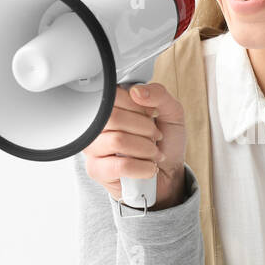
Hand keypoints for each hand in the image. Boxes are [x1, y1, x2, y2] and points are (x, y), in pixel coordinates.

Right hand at [84, 82, 186, 209]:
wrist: (168, 173)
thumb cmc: (165, 141)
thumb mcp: (171, 112)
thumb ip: (159, 95)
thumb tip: (137, 91)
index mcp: (112, 106)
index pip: (114, 95)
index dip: (139, 106)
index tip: (153, 114)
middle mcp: (97, 124)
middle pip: (113, 118)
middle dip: (145, 128)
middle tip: (156, 136)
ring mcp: (93, 147)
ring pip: (117, 141)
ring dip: (145, 148)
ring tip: (154, 153)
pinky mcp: (96, 170)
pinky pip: (120, 166)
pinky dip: (143, 167)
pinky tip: (149, 167)